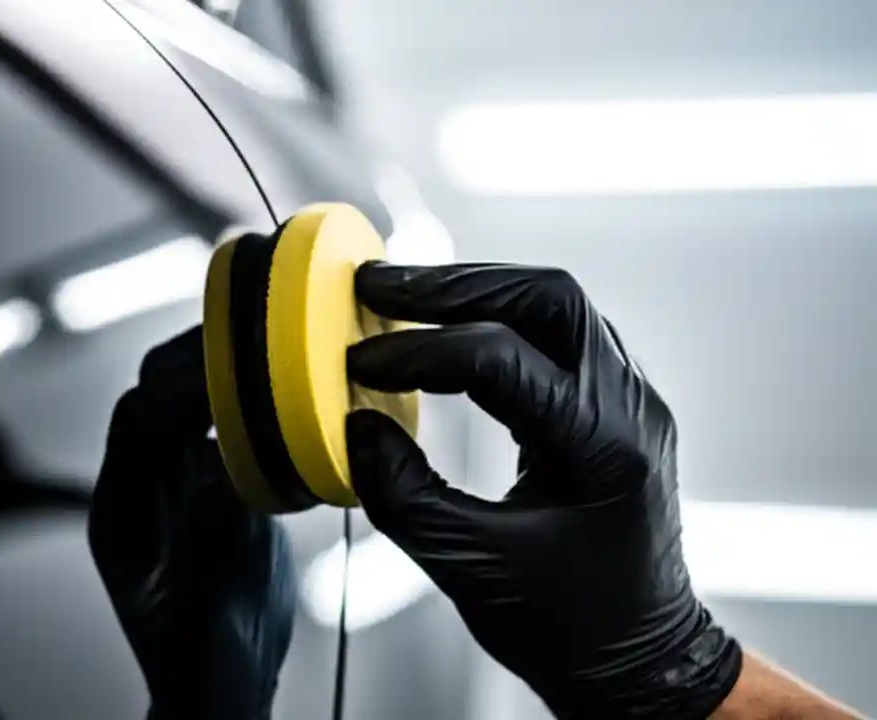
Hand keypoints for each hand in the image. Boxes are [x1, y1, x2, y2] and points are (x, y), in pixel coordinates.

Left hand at [89, 327, 294, 719]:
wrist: (227, 688)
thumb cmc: (204, 664)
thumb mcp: (205, 600)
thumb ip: (207, 530)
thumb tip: (216, 454)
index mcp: (121, 511)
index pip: (137, 415)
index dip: (179, 381)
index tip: (229, 362)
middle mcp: (143, 489)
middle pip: (158, 394)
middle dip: (202, 360)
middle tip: (259, 336)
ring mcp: (179, 488)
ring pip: (192, 404)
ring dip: (229, 376)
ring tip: (277, 352)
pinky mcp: (219, 492)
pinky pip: (230, 431)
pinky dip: (255, 408)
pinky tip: (291, 399)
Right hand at [344, 262, 741, 717]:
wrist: (641, 660)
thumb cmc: (567, 628)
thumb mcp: (469, 569)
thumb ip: (403, 495)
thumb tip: (356, 427)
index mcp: (604, 448)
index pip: (501, 361)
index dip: (417, 355)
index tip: (357, 364)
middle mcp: (632, 407)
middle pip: (548, 297)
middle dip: (454, 286)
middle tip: (379, 285)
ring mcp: (632, 400)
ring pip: (557, 305)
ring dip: (476, 293)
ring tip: (403, 298)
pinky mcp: (616, 406)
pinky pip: (558, 335)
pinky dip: (496, 322)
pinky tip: (447, 333)